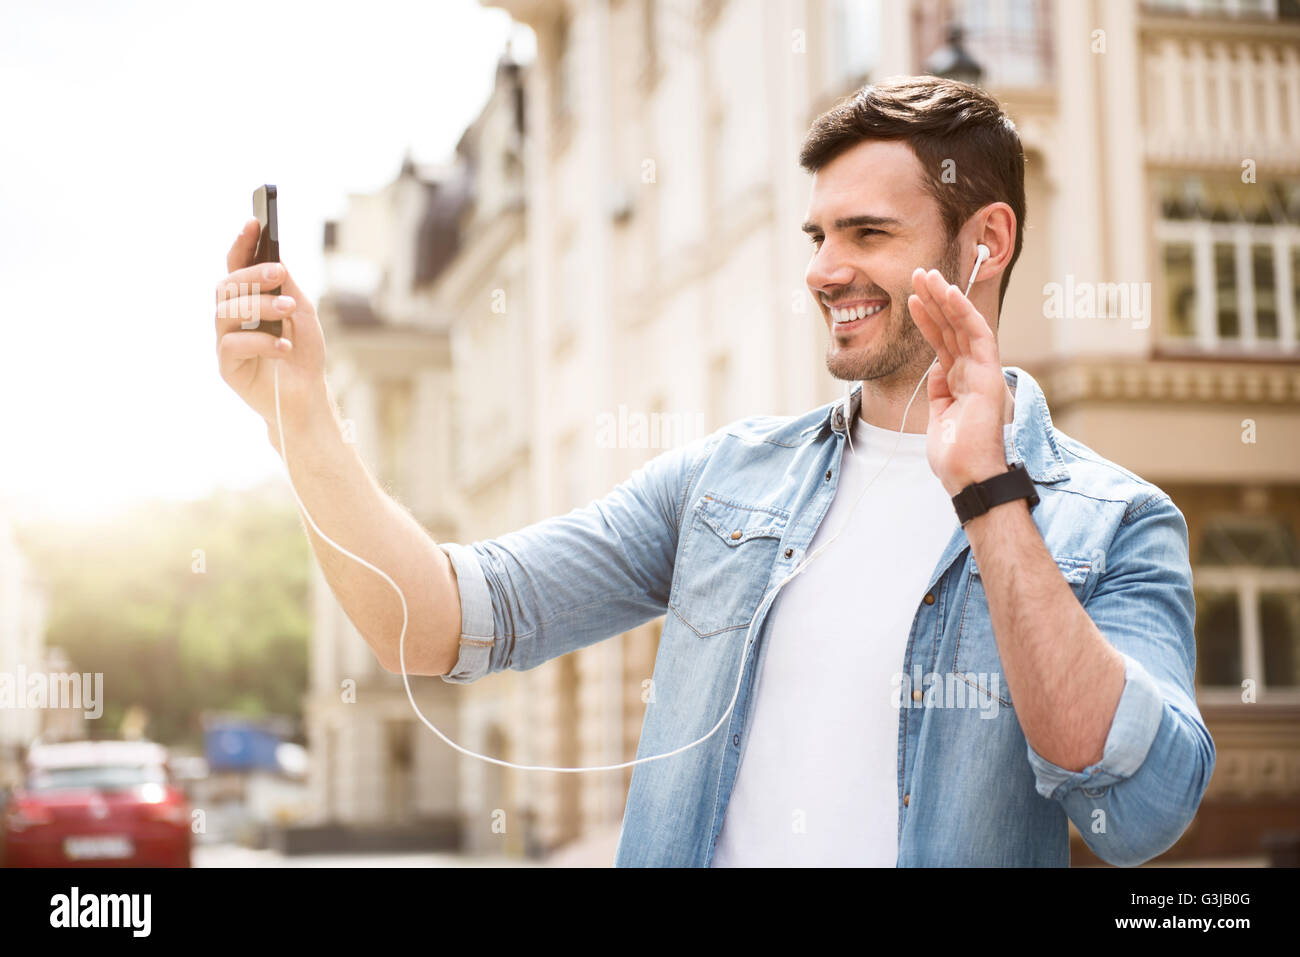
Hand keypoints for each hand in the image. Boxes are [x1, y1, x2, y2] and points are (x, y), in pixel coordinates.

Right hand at [214, 219, 329, 438]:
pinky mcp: (226, 366)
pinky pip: (233, 345)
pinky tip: (283, 346)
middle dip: (253, 274)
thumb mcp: (302, 313)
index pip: (237, 265)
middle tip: (279, 272)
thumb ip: (286, 286)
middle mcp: (232, 317)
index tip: (254, 222)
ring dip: (260, 305)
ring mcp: (226, 340)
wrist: (307, 395)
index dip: (242, 243)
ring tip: (288, 309)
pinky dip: (261, 342)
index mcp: (248, 300)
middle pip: (228, 284)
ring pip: (227, 311)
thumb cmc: (303, 354)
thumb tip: (275, 257)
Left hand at [907, 267, 1012, 495]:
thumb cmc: (955, 456)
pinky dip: (963, 313)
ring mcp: (982, 373)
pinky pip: (977, 336)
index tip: (914, 299)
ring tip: (926, 276)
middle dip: (935, 300)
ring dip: (944, 299)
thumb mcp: (939, 416)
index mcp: (961, 383)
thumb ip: (939, 390)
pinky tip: (948, 294)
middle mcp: (974, 373)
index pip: (944, 343)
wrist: (968, 477)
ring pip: (963, 326)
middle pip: (952, 329)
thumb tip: (936, 369)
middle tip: (917, 275)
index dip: (929, 319)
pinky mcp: (989, 375)